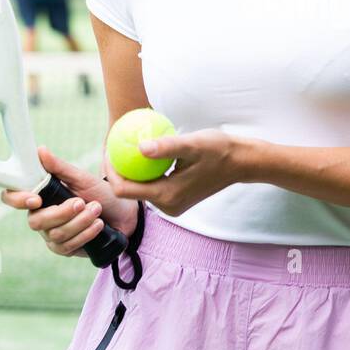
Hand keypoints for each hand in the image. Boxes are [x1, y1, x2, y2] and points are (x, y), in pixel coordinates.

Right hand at [0, 146, 139, 257]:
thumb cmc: (100, 193)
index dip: (17, 199)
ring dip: (80, 221)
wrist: (123, 214)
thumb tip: (39, 150)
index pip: (13, 197)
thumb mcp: (82, 178)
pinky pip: (67, 245)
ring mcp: (51, 234)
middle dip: (62, 213)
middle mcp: (41, 216)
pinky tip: (98, 225)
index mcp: (40, 195)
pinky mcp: (64, 248)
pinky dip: (85, 234)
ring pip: (55, 234)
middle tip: (82, 202)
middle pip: (36, 221)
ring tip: (97, 210)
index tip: (36, 199)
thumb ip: (59, 167)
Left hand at [106, 129, 244, 217]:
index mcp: (167, 196)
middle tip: (113, 144)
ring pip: (141, 189)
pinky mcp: (177, 200)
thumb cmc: (219, 149)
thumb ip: (166, 147)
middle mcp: (168, 205)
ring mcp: (173, 205)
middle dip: (118, 169)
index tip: (108, 149)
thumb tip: (140, 147)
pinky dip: (145, 172)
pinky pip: (153, 186)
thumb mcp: (193, 144)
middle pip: (129, 191)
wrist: (242, 162)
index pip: (124, 189)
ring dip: (131, 170)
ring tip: (123, 146)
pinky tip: (142, 152)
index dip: (110, 171)